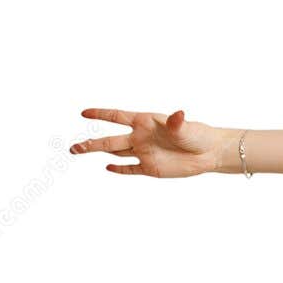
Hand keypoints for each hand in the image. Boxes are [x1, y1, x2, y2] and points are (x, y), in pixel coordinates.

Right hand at [72, 108, 228, 177]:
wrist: (208, 153)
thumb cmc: (197, 134)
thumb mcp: (185, 128)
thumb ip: (177, 122)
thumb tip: (179, 114)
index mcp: (145, 122)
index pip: (118, 117)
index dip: (101, 114)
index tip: (84, 113)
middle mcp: (140, 137)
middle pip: (110, 140)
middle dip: (91, 143)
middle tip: (73, 147)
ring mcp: (144, 152)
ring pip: (116, 152)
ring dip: (98, 152)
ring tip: (78, 150)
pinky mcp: (151, 168)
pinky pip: (131, 168)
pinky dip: (119, 169)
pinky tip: (107, 167)